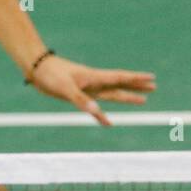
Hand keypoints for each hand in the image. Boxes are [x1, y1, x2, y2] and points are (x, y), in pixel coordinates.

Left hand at [28, 55, 155, 125]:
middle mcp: (94, 82)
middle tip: (154, 87)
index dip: (135, 79)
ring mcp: (86, 88)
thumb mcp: (65, 88)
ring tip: (142, 99)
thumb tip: (97, 112)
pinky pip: (95, 105)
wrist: (36, 69)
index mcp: (94, 78)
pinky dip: (102, 113)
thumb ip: (81, 100)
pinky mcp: (78, 94)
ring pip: (111, 93)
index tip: (151, 78)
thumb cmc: (50, 75)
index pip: (119, 78)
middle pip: (120, 85)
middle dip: (136, 87)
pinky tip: (106, 121)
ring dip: (126, 96)